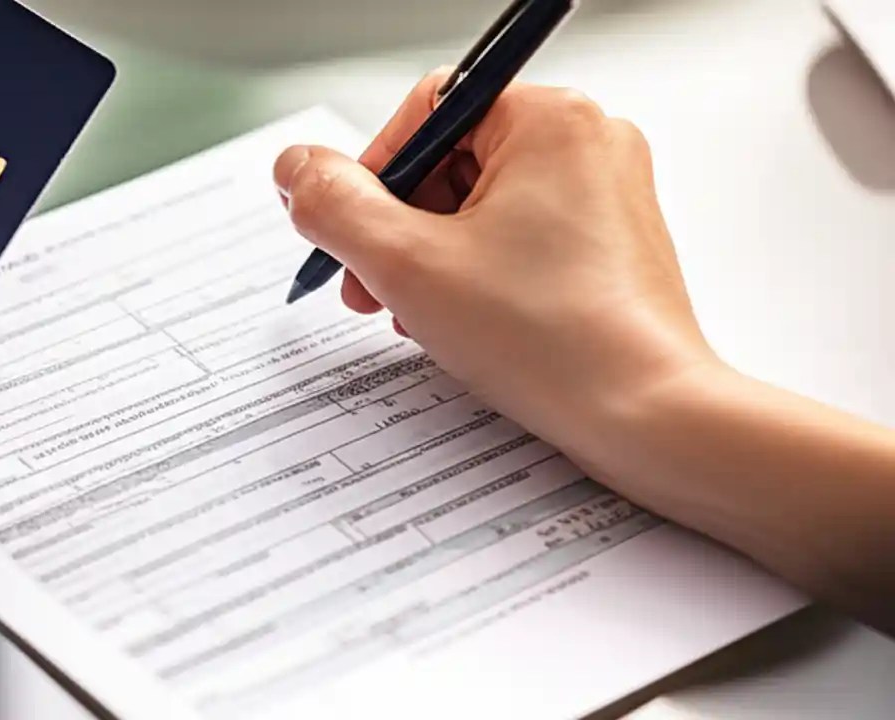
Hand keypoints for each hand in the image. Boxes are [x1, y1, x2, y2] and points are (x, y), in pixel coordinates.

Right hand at [274, 71, 720, 465]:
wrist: (648, 417)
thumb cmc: (549, 339)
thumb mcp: (407, 264)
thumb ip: (334, 206)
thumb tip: (297, 169)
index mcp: (550, 118)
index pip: (426, 111)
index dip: (372, 174)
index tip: (350, 233)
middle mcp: (588, 141)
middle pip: (451, 160)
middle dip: (398, 228)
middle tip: (373, 287)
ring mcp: (606, 194)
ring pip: (481, 206)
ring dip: (430, 257)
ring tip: (416, 314)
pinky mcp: (611, 244)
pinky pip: (519, 238)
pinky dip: (476, 274)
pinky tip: (460, 323)